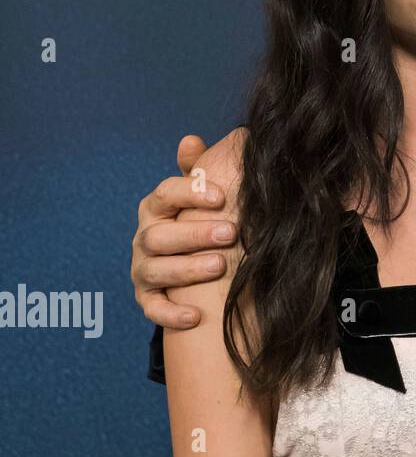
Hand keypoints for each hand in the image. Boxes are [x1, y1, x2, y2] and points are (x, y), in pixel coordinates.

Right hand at [131, 135, 233, 328]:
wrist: (192, 260)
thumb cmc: (201, 217)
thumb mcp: (202, 193)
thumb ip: (199, 168)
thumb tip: (192, 139)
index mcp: (158, 207)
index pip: (165, 194)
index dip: (190, 193)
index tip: (221, 196)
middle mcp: (145, 237)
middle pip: (159, 234)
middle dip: (194, 233)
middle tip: (230, 232)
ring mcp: (143, 268)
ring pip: (155, 269)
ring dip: (187, 269)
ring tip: (219, 266)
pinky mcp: (147, 297)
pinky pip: (152, 308)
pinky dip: (170, 313)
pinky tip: (195, 317)